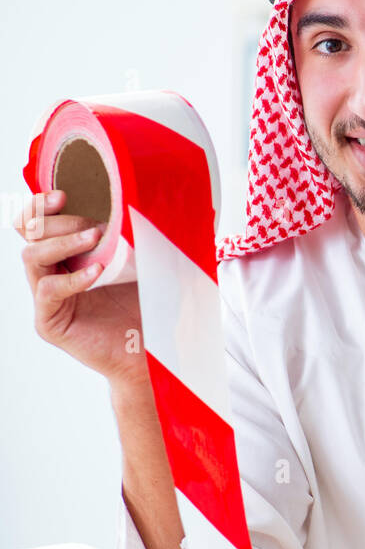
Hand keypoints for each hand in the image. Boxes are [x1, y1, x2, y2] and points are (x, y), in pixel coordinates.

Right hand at [15, 188, 147, 387]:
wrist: (151, 354)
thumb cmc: (147, 308)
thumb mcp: (140, 262)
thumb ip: (129, 234)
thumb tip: (141, 198)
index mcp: (66, 258)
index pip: (37, 224)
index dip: (41, 206)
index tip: (64, 194)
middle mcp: (51, 275)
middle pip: (29, 235)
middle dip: (58, 222)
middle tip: (93, 225)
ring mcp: (48, 300)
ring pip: (31, 257)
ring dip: (63, 243)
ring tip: (95, 238)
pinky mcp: (50, 323)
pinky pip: (48, 291)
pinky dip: (71, 278)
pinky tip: (96, 272)